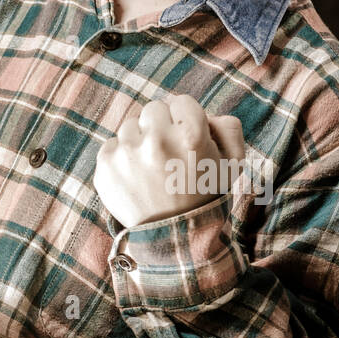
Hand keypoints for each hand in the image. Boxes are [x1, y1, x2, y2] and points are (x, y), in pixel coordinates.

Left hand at [93, 95, 246, 227]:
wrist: (175, 236)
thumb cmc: (204, 195)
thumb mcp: (232, 163)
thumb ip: (226, 126)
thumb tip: (193, 107)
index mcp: (190, 136)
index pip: (182, 101)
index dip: (186, 118)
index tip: (186, 137)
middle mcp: (157, 140)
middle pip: (153, 109)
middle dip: (161, 126)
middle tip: (168, 153)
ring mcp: (128, 152)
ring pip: (131, 125)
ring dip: (140, 141)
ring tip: (152, 168)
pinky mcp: (106, 165)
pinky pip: (112, 144)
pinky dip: (121, 157)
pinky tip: (135, 177)